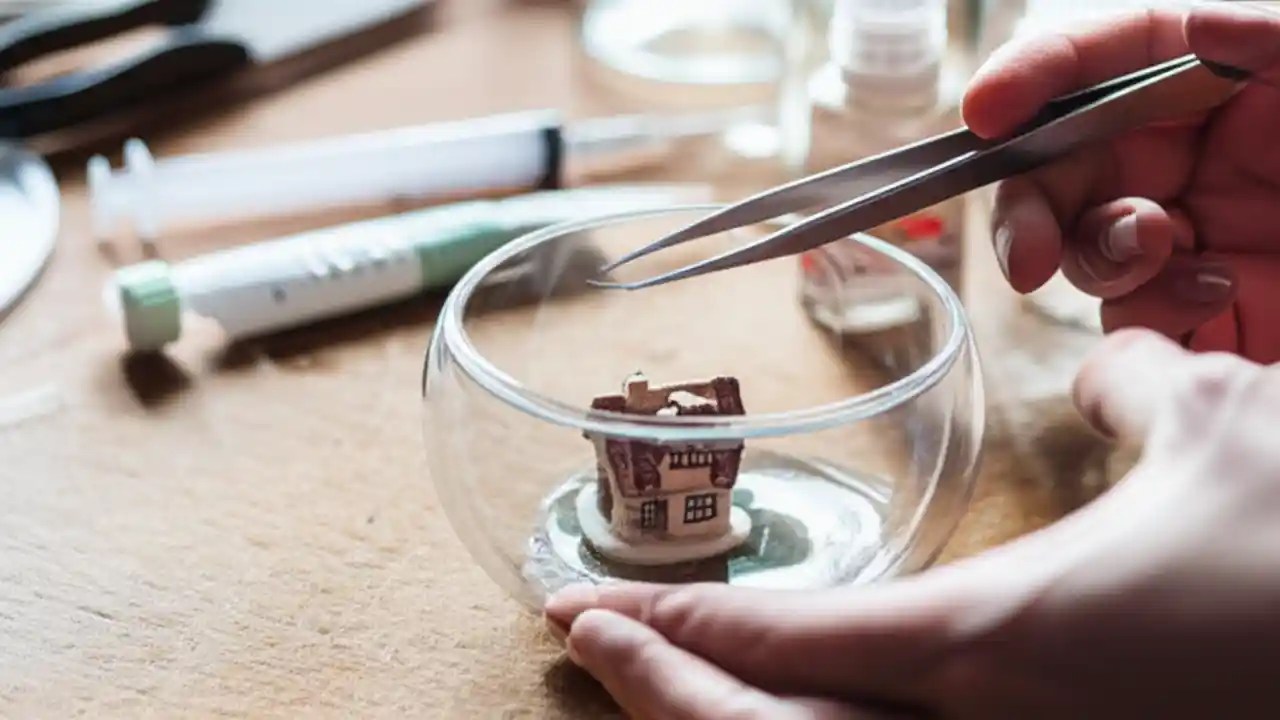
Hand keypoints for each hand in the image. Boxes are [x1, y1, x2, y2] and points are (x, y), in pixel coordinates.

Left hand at [544, 328, 1279, 718]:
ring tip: (660, 670)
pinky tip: (799, 701)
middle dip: (659, 691)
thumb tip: (1108, 362)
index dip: (677, 628)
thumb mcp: (1228, 432)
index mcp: (998, 638)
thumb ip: (1138, 386)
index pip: (786, 646)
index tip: (590, 610)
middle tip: (586, 642)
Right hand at [963, 3, 1279, 362]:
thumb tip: (1194, 21)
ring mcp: (1206, 238)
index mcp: (1225, 80)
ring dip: (1098, 251)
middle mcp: (1199, 158)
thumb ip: (1275, 33)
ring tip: (1157, 245)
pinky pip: (1143, 320)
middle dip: (1033, 203)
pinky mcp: (1223, 315)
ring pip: (1090, 249)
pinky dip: (1155, 307)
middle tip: (1028, 250)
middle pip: (1070, 168)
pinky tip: (1217, 287)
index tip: (986, 108)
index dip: (1037, 77)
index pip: (1105, 61)